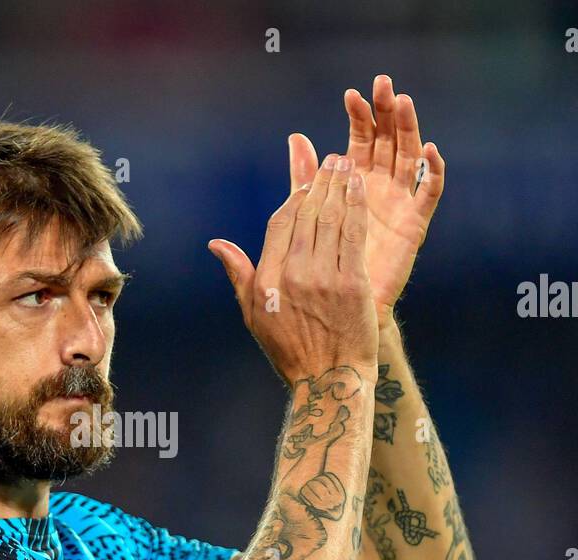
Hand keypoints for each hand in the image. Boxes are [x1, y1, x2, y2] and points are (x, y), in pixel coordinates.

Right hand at [208, 154, 378, 383]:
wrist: (329, 380)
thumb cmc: (292, 351)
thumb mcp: (254, 315)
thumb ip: (238, 273)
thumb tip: (217, 244)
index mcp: (268, 279)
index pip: (280, 222)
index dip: (294, 196)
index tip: (306, 180)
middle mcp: (293, 274)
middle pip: (307, 213)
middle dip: (321, 181)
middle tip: (332, 160)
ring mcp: (324, 278)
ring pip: (332, 218)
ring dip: (340, 186)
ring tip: (347, 166)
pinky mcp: (352, 284)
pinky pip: (353, 235)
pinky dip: (356, 208)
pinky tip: (360, 189)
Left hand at [288, 75, 445, 322]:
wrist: (337, 308)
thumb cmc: (322, 262)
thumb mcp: (310, 212)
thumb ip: (305, 176)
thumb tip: (296, 137)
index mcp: (354, 180)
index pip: (360, 137)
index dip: (358, 116)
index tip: (351, 95)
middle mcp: (379, 186)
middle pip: (388, 139)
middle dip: (386, 112)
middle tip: (384, 84)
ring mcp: (399, 202)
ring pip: (408, 156)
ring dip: (409, 128)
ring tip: (404, 102)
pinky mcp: (414, 224)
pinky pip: (429, 192)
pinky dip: (432, 170)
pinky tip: (429, 149)